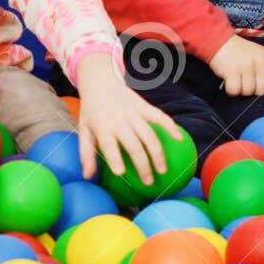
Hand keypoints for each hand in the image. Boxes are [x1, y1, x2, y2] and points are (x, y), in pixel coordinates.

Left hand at [72, 52, 184, 181]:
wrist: (100, 81)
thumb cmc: (92, 112)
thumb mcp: (83, 131)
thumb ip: (86, 154)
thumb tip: (87, 177)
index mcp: (102, 127)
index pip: (108, 145)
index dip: (115, 158)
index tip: (121, 173)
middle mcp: (118, 120)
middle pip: (134, 144)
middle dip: (143, 164)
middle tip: (149, 182)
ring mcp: (133, 112)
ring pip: (149, 134)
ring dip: (158, 153)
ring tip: (163, 170)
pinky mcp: (143, 105)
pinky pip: (159, 116)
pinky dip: (170, 126)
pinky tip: (179, 139)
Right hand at [209, 35, 263, 96]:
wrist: (221, 41)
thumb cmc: (244, 52)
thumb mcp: (263, 56)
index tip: (263, 83)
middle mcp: (259, 61)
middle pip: (262, 90)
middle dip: (254, 90)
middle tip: (247, 80)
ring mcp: (245, 66)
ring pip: (248, 92)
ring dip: (242, 90)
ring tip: (238, 79)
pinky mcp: (231, 71)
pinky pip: (234, 91)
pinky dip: (231, 89)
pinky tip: (230, 80)